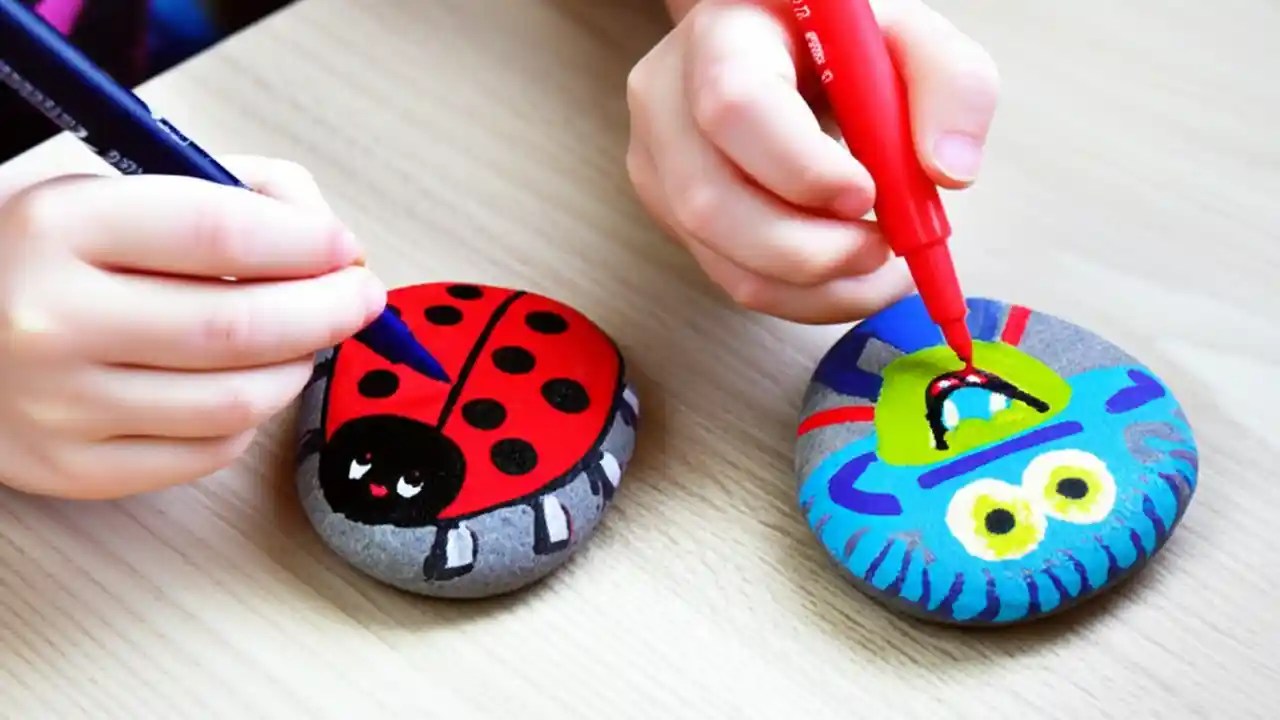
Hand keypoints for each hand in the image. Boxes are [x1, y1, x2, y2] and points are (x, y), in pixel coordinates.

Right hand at [0, 156, 384, 498]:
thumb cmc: (42, 260)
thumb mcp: (107, 195)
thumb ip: (225, 197)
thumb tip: (329, 241)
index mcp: (57, 228)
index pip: (219, 231)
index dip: (306, 242)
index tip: (345, 247)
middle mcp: (51, 321)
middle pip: (239, 326)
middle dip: (328, 310)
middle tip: (362, 298)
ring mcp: (60, 407)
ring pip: (237, 401)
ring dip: (299, 366)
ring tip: (309, 338)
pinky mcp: (72, 470)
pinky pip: (207, 453)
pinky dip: (251, 417)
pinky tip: (248, 382)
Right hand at [626, 0, 998, 322]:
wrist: (775, 49)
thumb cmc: (835, 44)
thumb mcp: (905, 37)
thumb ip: (950, 83)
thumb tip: (949, 171)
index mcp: (723, 34)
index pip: (736, 108)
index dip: (801, 168)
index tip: (866, 195)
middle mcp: (669, 101)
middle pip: (712, 203)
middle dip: (810, 251)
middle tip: (883, 248)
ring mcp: (659, 164)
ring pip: (724, 261)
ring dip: (817, 288)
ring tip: (881, 268)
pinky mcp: (671, 215)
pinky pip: (734, 282)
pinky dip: (804, 298)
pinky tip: (850, 275)